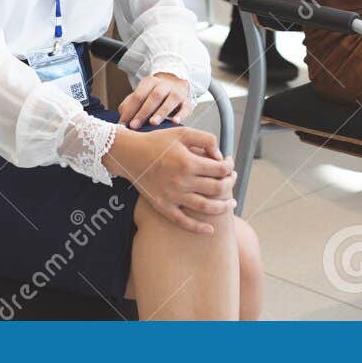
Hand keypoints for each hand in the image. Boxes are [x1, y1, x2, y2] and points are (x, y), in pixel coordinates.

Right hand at [103, 126, 235, 233]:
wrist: (130, 154)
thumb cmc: (157, 142)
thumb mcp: (182, 132)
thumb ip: (205, 139)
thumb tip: (220, 155)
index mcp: (188, 162)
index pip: (220, 169)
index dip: (229, 167)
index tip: (229, 164)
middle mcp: (182, 181)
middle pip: (217, 188)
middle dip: (229, 184)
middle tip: (231, 179)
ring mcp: (173, 196)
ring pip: (205, 207)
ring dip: (222, 207)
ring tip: (231, 204)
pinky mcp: (163, 206)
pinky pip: (183, 221)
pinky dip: (198, 228)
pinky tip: (210, 229)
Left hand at [116, 72, 192, 128]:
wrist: (175, 84)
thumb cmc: (153, 95)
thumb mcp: (141, 95)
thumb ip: (130, 105)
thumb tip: (122, 121)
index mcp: (149, 82)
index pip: (138, 95)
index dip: (130, 110)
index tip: (123, 123)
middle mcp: (164, 85)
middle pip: (154, 96)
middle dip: (143, 112)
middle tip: (134, 126)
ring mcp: (177, 92)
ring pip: (170, 100)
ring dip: (161, 112)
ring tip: (152, 123)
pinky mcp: (187, 102)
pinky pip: (185, 108)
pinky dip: (181, 115)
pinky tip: (175, 122)